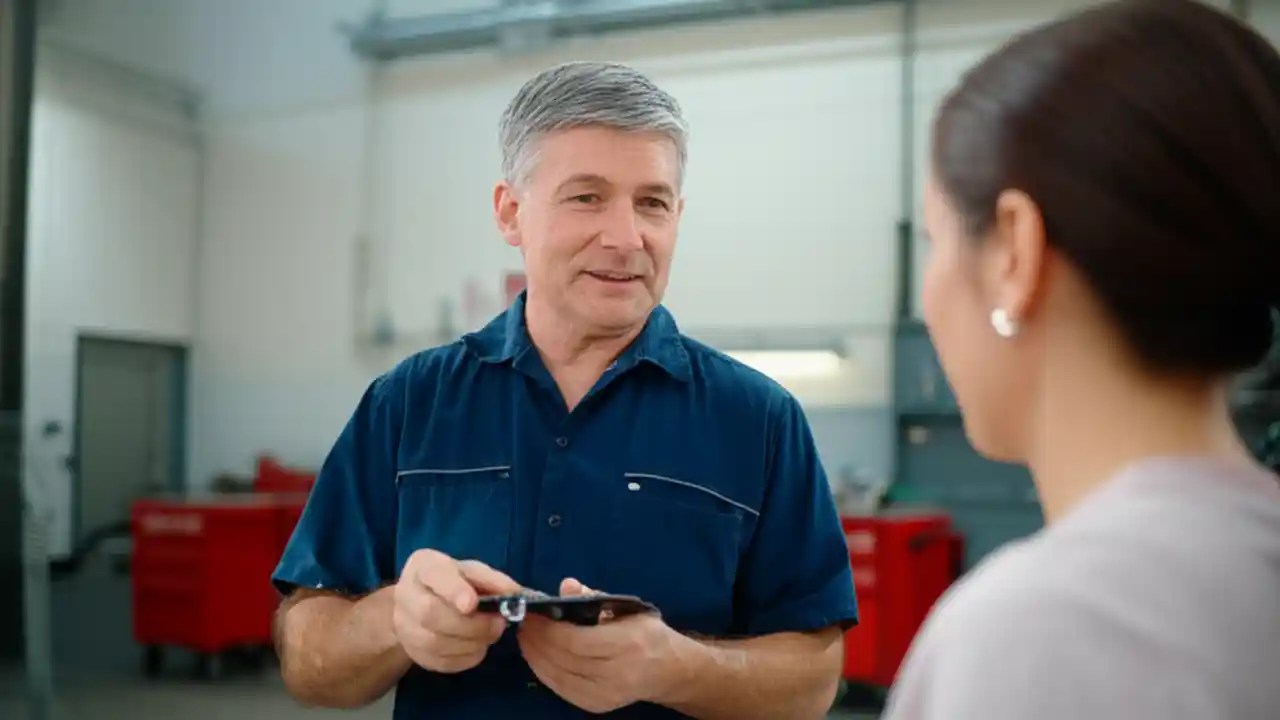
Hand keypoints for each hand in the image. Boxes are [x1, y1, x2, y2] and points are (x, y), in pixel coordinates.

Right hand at [393, 549, 522, 673]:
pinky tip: (478, 647)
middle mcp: (405, 595)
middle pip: (430, 614)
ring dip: (471, 643)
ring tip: (490, 634)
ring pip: (435, 643)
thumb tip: (515, 594)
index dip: (453, 591)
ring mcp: (404, 627)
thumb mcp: (473, 572)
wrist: (423, 603)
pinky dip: (466, 658)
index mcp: (423, 566)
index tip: (472, 603)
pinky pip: (441, 662)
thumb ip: (492, 580)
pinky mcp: (414, 653)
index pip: (434, 575)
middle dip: (471, 623)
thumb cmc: (455, 582)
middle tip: (498, 623)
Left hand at [517, 578, 696, 713]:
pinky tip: (536, 657)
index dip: (549, 629)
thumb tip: (567, 585)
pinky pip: (561, 689)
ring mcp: (606, 694)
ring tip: (525, 638)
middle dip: (537, 641)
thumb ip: (595, 596)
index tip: (533, 613)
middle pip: (564, 659)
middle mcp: (617, 673)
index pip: (577, 640)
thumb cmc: (647, 632)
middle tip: (523, 623)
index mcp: (627, 643)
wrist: (668, 670)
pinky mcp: (596, 705)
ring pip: (559, 677)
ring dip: (535, 657)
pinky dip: (544, 672)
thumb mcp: (626, 608)